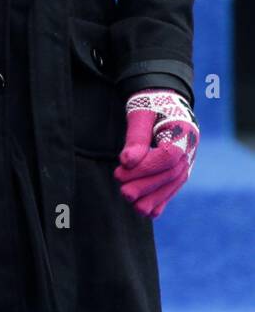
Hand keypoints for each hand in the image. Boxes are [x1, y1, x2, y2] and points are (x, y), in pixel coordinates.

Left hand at [113, 89, 199, 217]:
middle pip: (170, 174)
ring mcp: (187, 161)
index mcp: (183, 131)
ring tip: (131, 203)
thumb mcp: (140, 114)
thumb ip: (136, 138)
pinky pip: (172, 188)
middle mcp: (190, 149)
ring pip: (172, 185)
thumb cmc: (149, 104)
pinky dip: (160, 201)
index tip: (122, 168)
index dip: (146, 166)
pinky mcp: (180, 170)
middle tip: (122, 191)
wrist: (162, 99)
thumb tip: (127, 162)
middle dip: (145, 185)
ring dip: (152, 198)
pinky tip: (146, 211)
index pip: (167, 156)